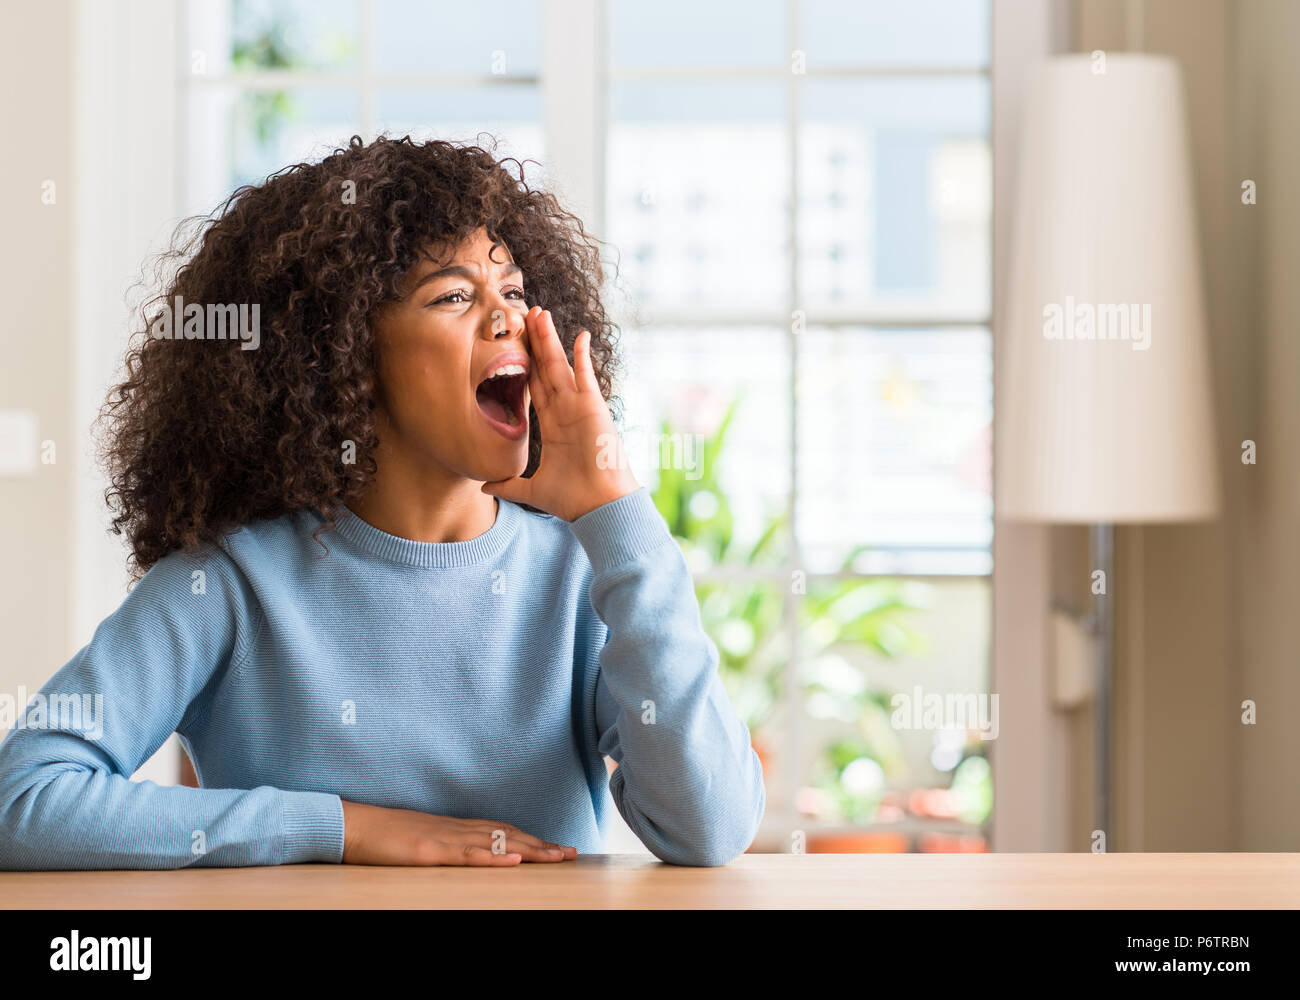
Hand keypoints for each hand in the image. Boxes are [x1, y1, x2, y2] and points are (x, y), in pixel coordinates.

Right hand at [340, 799, 577, 865]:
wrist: (354, 825)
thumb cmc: (386, 835)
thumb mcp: (425, 839)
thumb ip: (449, 844)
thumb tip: (472, 851)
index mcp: (458, 828)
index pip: (504, 832)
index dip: (534, 840)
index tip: (558, 848)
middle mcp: (458, 829)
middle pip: (508, 836)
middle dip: (542, 846)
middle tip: (571, 854)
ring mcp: (446, 839)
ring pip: (496, 843)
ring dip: (530, 850)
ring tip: (557, 857)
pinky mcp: (430, 852)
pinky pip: (466, 855)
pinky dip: (493, 858)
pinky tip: (513, 860)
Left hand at [481, 306, 638, 521]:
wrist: (598, 506)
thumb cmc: (572, 498)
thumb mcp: (531, 489)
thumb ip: (508, 484)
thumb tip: (484, 486)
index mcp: (553, 425)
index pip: (534, 386)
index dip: (523, 364)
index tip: (514, 344)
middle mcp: (565, 411)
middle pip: (545, 368)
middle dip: (535, 342)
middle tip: (525, 314)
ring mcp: (579, 407)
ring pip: (560, 366)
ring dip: (550, 340)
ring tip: (540, 313)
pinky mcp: (593, 408)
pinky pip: (586, 376)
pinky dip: (583, 356)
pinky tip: (580, 335)